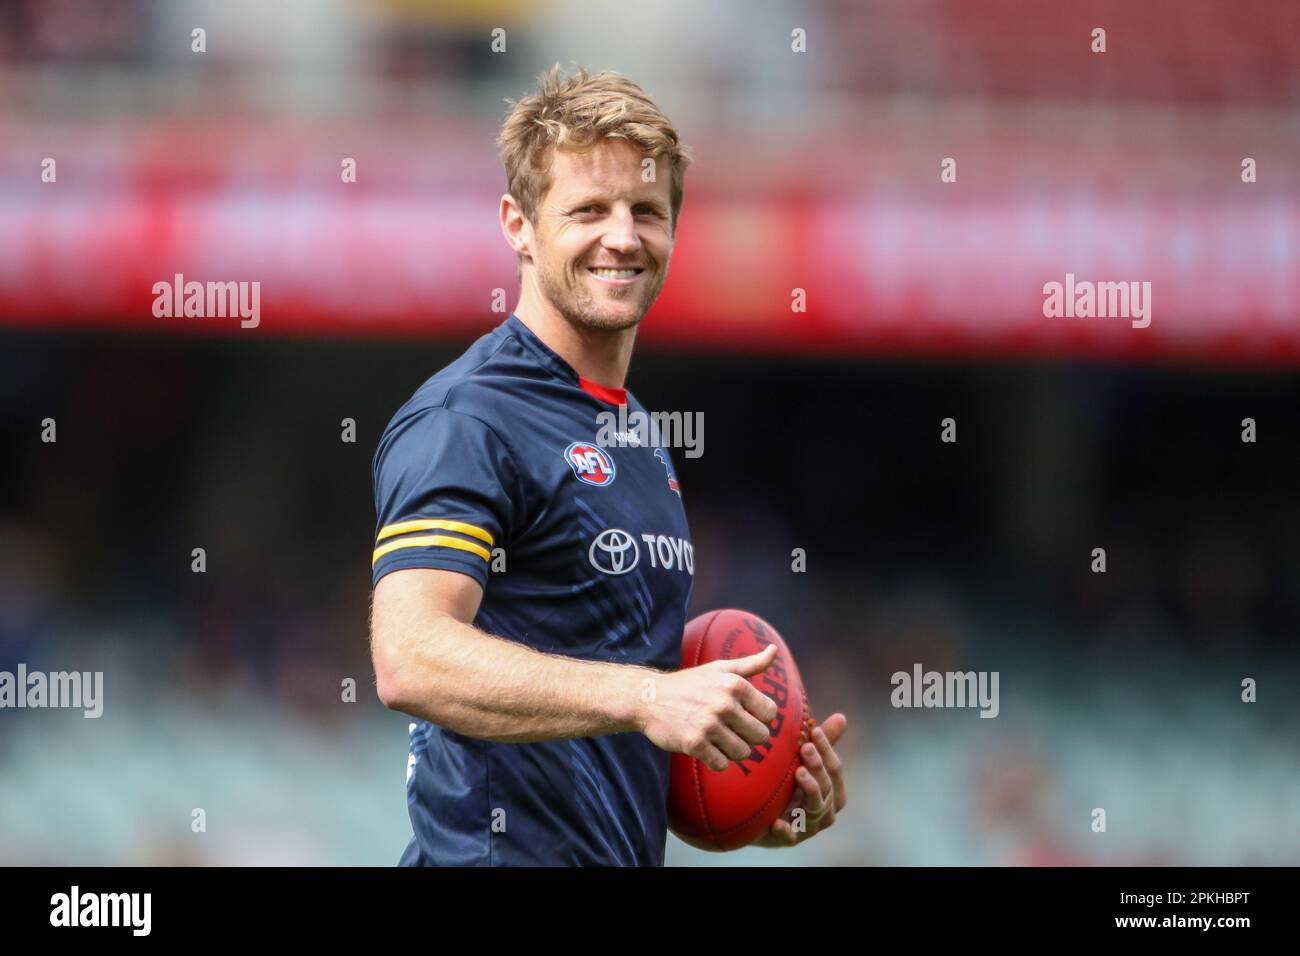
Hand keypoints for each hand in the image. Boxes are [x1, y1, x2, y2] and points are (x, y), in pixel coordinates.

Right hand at [637, 644, 779, 770]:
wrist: (649, 697)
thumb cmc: (690, 684)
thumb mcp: (721, 669)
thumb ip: (752, 664)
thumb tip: (774, 649)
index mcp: (735, 684)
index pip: (770, 713)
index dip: (759, 717)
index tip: (743, 715)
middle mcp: (724, 703)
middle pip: (761, 736)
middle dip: (748, 737)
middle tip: (730, 730)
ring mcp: (709, 724)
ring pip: (742, 753)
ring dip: (732, 750)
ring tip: (718, 739)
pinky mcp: (694, 743)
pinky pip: (721, 764)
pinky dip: (715, 760)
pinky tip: (705, 748)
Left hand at [752, 712, 847, 846]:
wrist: (762, 820)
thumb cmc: (790, 787)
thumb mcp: (804, 764)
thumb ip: (822, 745)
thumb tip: (841, 717)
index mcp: (834, 792)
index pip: (835, 769)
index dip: (827, 749)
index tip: (814, 730)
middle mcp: (826, 811)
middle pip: (827, 786)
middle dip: (818, 765)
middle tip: (805, 747)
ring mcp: (809, 826)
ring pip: (815, 807)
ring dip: (810, 789)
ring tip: (798, 773)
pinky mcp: (790, 839)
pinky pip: (790, 835)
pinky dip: (786, 829)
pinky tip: (777, 821)